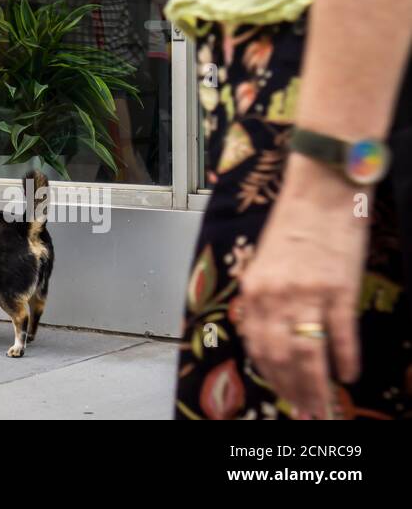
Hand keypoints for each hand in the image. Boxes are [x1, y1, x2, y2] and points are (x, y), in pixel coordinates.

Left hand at [238, 153, 368, 418]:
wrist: (319, 192)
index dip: (270, 375)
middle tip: (306, 410)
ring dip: (316, 383)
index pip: (256, 345)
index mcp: (254, 288)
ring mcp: (308, 291)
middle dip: (293, 388)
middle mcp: (275, 293)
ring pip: (307, 351)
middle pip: (281, 355)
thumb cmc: (293, 225)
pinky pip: (340, 332)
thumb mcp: (266, 263)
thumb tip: (269, 336)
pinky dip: (344, 358)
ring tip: (325, 405)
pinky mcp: (339, 287)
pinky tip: (349, 375)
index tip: (281, 394)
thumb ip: (265, 299)